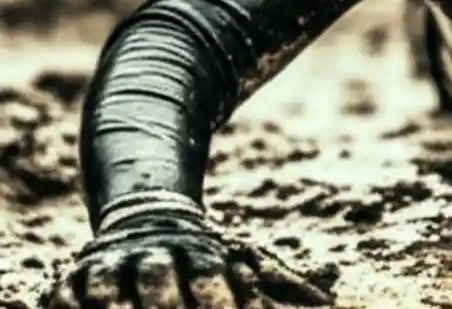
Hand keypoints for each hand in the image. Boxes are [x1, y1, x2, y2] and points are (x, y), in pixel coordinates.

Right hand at [42, 211, 332, 307]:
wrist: (148, 209)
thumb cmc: (209, 251)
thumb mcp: (247, 259)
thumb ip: (286, 281)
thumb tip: (332, 303)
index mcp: (199, 251)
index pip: (209, 274)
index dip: (217, 294)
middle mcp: (154, 255)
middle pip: (158, 279)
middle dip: (165, 301)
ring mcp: (111, 265)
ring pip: (106, 285)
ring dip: (111, 304)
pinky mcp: (74, 277)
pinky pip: (62, 293)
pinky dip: (65, 304)